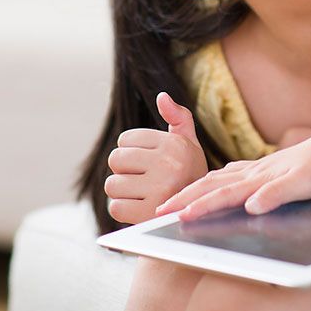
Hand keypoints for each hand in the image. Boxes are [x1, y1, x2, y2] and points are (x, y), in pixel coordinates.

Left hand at [105, 93, 207, 224]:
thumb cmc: (189, 175)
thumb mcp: (189, 144)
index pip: (125, 139)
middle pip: (115, 159)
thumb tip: (162, 96)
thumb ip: (178, 117)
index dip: (131, 152)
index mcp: (175, 144)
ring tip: (140, 193)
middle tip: (140, 179)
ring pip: (112, 184)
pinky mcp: (149, 214)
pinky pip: (115, 207)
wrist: (198, 214)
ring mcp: (159, 190)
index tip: (147, 162)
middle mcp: (169, 164)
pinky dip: (122, 209)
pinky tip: (138, 208)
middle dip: (123, 170)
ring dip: (121, 191)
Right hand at [157, 128, 310, 220]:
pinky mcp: (268, 165)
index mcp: (260, 177)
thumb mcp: (305, 184)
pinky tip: (217, 179)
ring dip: (197, 188)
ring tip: (179, 197)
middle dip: (185, 196)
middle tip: (161, 209)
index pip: (222, 194)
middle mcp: (255, 170)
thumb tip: (250, 205)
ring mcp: (260, 166)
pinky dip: (216, 179)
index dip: (199, 206)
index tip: (177, 215)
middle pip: (212, 184)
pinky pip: (233, 173)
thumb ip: (277, 193)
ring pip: (219, 177)